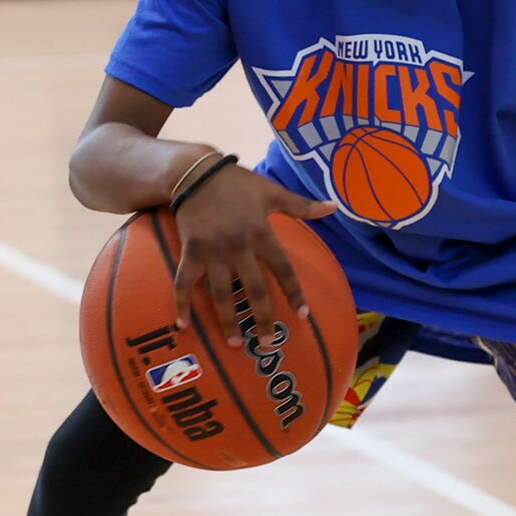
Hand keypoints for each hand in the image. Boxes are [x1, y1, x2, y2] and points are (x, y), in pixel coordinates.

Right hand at [171, 165, 336, 339]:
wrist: (195, 172)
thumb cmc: (237, 182)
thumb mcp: (271, 191)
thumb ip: (302, 205)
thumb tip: (333, 206)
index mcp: (261, 234)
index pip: (283, 269)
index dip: (294, 292)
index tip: (303, 315)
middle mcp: (238, 247)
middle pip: (254, 290)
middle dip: (262, 318)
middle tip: (267, 343)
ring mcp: (212, 252)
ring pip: (221, 294)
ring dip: (227, 321)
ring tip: (235, 344)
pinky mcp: (191, 252)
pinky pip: (183, 282)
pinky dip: (181, 304)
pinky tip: (183, 325)